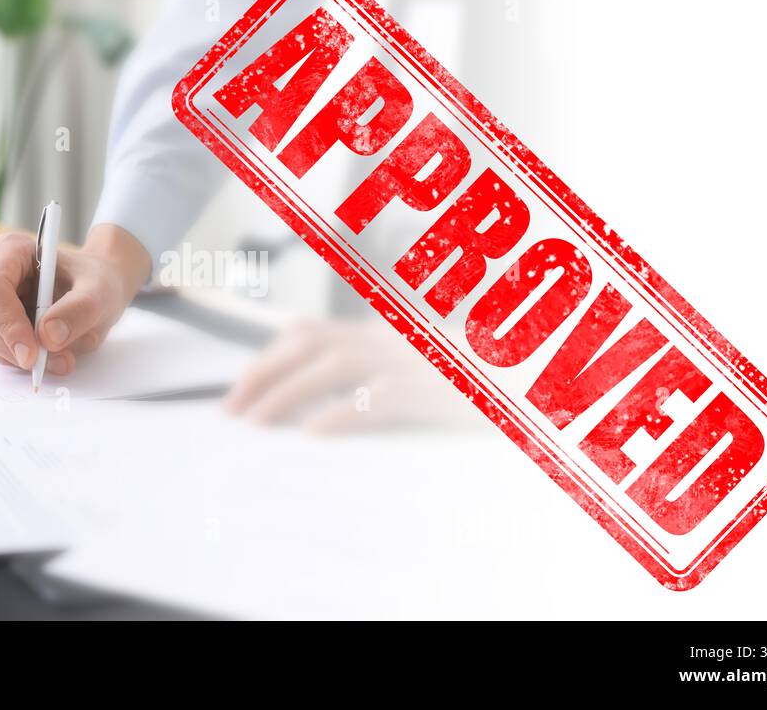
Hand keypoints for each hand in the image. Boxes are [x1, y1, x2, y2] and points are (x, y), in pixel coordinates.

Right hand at [0, 224, 150, 375]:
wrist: (99, 292)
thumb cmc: (96, 281)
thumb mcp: (99, 292)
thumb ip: (78, 310)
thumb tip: (48, 337)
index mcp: (11, 251)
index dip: (7, 322)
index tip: (32, 353)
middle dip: (16, 348)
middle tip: (52, 362)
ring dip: (25, 359)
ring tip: (65, 356)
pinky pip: (1, 354)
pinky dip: (27, 363)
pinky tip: (54, 355)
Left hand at [223, 318, 477, 432]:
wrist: (537, 376)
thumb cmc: (478, 379)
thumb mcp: (420, 371)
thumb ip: (376, 378)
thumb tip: (323, 406)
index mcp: (384, 334)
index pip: (310, 332)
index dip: (268, 356)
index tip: (240, 387)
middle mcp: (390, 339)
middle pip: (308, 343)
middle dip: (261, 372)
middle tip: (229, 409)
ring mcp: (411, 362)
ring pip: (331, 368)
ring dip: (285, 394)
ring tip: (255, 422)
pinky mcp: (432, 391)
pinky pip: (377, 400)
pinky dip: (340, 415)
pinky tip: (313, 434)